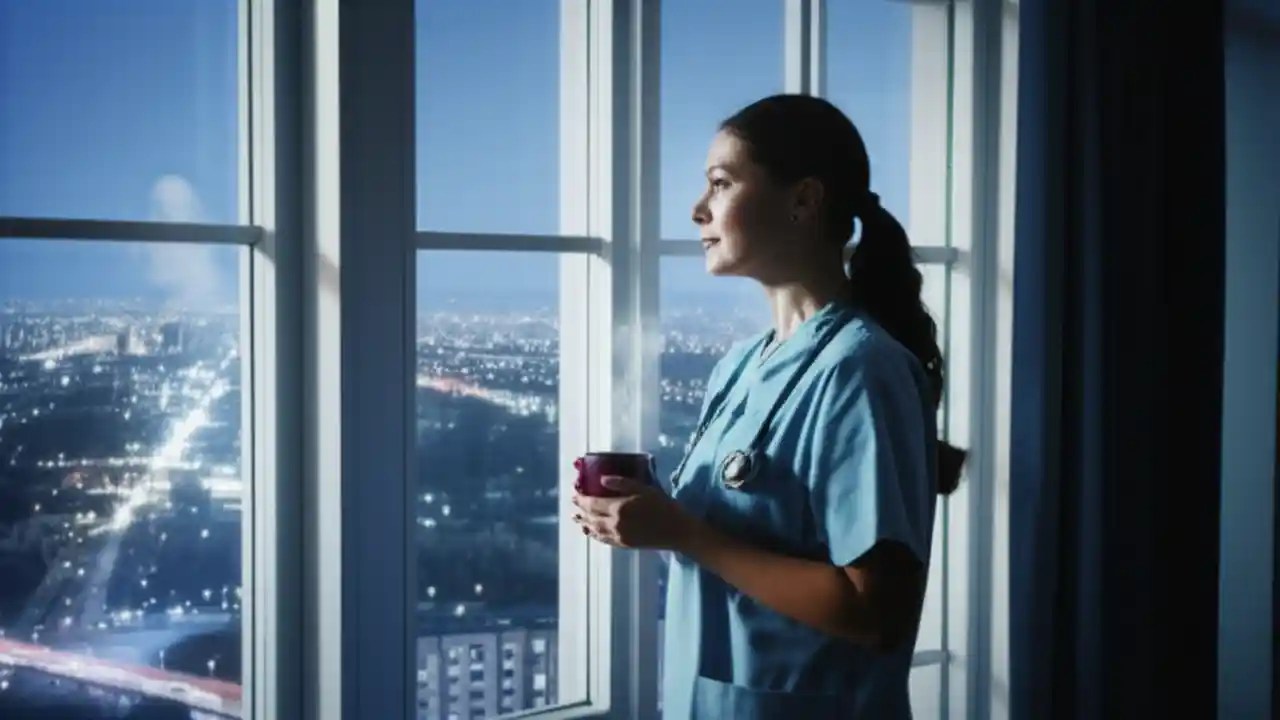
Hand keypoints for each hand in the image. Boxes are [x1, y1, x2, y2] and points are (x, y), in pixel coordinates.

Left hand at [571, 475, 698, 550]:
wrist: (678, 531)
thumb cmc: (664, 506)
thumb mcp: (645, 489)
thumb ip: (622, 483)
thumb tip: (601, 479)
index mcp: (619, 508)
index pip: (593, 504)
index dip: (582, 499)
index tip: (575, 493)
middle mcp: (615, 524)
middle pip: (591, 518)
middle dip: (581, 510)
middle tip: (574, 504)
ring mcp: (619, 537)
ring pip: (595, 531)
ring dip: (585, 524)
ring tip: (577, 519)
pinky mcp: (624, 545)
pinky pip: (604, 540)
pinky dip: (595, 535)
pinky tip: (592, 532)